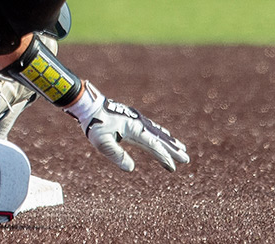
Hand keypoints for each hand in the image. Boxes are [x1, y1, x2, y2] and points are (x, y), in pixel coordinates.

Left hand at [72, 83, 189, 171]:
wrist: (88, 105)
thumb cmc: (94, 123)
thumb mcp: (102, 142)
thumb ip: (116, 154)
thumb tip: (130, 169)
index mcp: (133, 129)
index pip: (152, 145)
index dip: (163, 156)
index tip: (172, 167)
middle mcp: (138, 123)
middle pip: (159, 138)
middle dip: (172, 149)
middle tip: (186, 158)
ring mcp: (136, 120)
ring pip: (157, 132)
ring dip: (169, 140)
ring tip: (180, 147)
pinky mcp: (132, 118)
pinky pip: (150, 127)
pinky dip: (160, 133)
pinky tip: (163, 135)